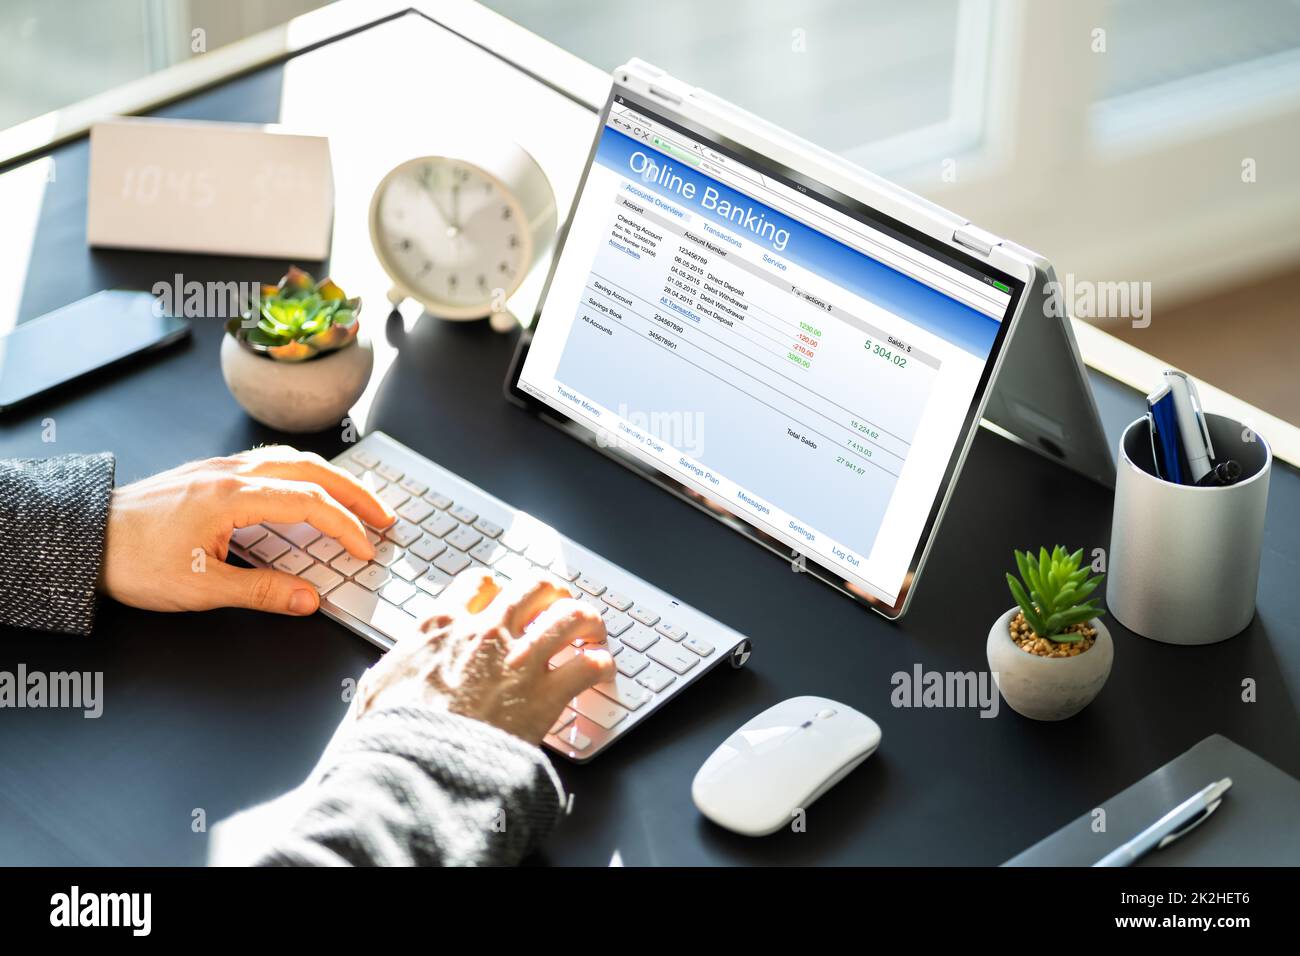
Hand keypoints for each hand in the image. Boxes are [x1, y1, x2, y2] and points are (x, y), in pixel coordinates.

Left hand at [99, 445, 394, 616]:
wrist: (85, 538)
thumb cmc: (134, 561)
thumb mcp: (201, 589)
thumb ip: (262, 593)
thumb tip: (309, 600)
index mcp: (233, 497)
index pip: (310, 504)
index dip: (346, 528)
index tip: (366, 550)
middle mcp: (232, 474)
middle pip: (313, 472)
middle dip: (356, 494)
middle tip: (386, 516)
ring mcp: (221, 468)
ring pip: (294, 460)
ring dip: (334, 479)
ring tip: (358, 501)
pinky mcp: (211, 473)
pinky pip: (272, 461)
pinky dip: (305, 473)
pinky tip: (309, 488)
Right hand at [356, 571, 614, 744]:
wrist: (413, 771)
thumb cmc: (390, 737)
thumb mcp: (376, 692)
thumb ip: (391, 673)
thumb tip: (385, 676)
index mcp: (440, 627)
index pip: (479, 584)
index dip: (499, 590)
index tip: (505, 602)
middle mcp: (484, 633)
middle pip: (535, 588)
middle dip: (553, 595)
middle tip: (558, 609)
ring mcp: (518, 661)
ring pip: (570, 614)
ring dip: (587, 621)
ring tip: (592, 632)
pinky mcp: (545, 695)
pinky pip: (588, 664)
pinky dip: (600, 664)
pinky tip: (600, 672)